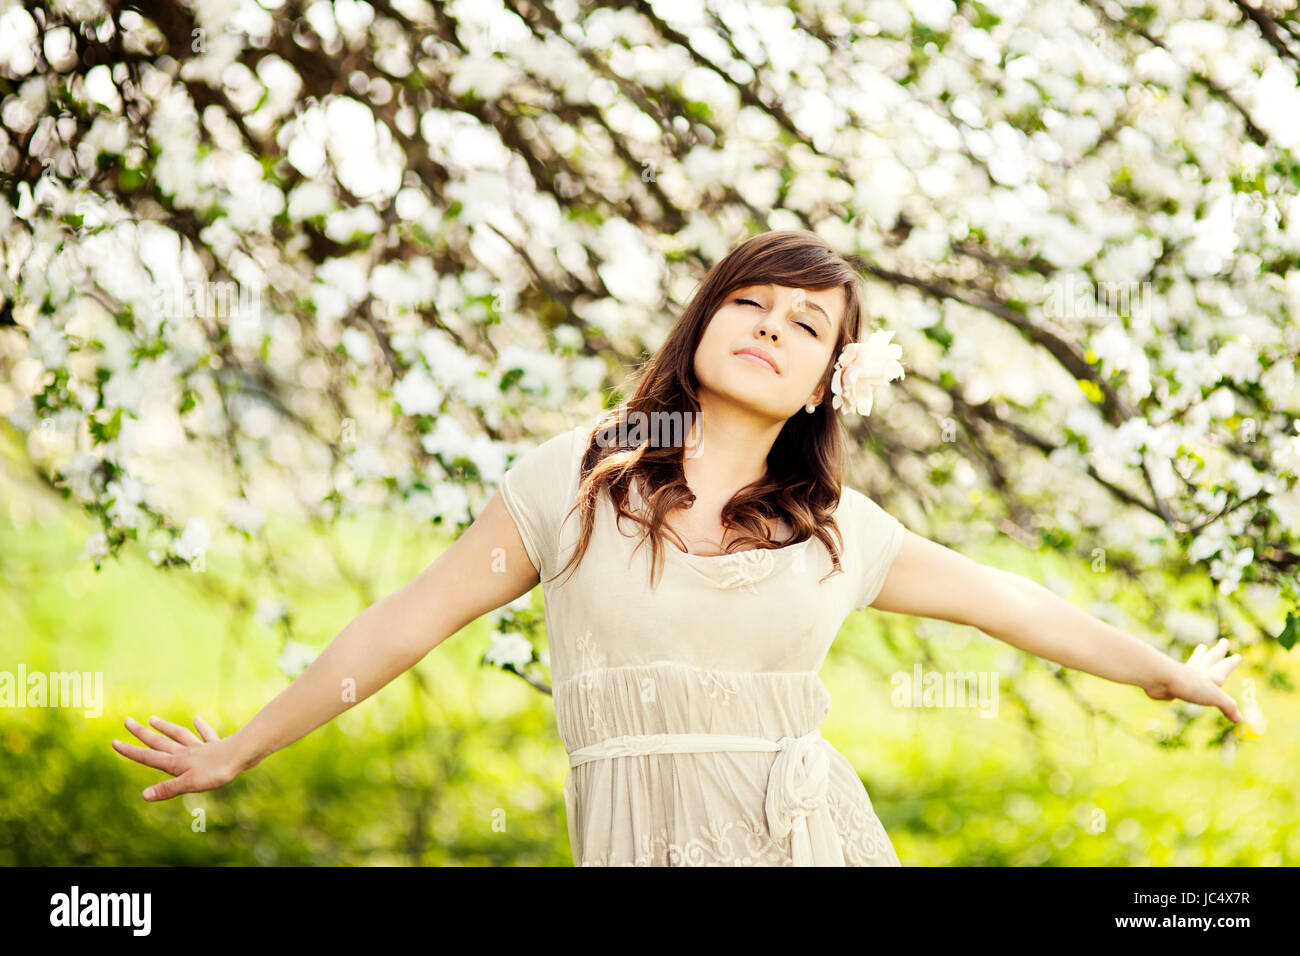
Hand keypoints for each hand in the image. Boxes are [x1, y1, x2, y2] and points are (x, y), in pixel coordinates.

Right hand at [111, 715, 244, 800]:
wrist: (243, 754)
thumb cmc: (216, 772)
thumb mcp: (189, 784)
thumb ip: (167, 789)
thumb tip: (144, 795)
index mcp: (176, 762)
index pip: (148, 757)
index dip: (130, 751)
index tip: (114, 742)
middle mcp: (185, 752)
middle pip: (159, 741)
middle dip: (141, 733)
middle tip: (126, 720)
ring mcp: (200, 747)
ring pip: (178, 735)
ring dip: (164, 727)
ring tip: (152, 719)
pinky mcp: (216, 746)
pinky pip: (206, 735)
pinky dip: (200, 727)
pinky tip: (196, 719)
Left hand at [1145, 638, 1242, 722]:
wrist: (1158, 679)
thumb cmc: (1188, 685)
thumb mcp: (1214, 696)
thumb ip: (1228, 706)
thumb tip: (1239, 719)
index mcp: (1210, 676)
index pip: (1224, 667)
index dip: (1231, 663)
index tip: (1238, 656)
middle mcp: (1197, 673)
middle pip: (1210, 659)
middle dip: (1218, 651)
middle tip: (1224, 642)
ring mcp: (1183, 675)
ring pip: (1195, 663)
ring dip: (1200, 656)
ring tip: (1202, 647)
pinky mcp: (1170, 681)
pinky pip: (1181, 674)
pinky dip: (1186, 669)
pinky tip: (1182, 670)